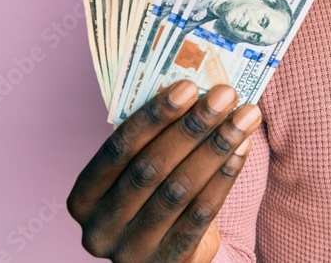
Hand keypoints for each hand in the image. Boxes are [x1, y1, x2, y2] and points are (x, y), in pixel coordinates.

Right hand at [67, 81, 262, 261]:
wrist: (164, 258)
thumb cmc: (151, 199)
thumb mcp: (136, 174)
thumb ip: (151, 140)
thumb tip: (193, 92)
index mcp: (85, 197)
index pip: (118, 149)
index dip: (154, 116)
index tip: (188, 86)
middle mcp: (101, 227)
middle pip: (152, 168)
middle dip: (192, 126)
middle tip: (226, 95)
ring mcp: (133, 250)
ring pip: (180, 189)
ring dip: (217, 147)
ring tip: (245, 117)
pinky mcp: (168, 262)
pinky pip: (202, 213)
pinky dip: (225, 176)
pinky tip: (242, 148)